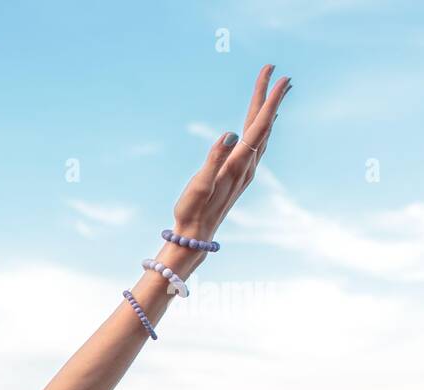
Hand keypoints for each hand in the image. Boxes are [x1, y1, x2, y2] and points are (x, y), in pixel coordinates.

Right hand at [171, 64, 290, 239]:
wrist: (196, 235)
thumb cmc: (192, 210)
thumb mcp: (199, 184)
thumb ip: (214, 158)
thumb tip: (230, 133)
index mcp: (238, 163)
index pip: (258, 125)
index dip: (269, 100)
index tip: (279, 77)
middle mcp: (248, 165)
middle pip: (263, 124)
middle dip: (270, 96)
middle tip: (275, 71)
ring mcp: (246, 170)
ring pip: (263, 133)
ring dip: (269, 109)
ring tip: (277, 90)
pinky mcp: (240, 174)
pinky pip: (257, 143)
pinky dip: (263, 127)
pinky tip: (264, 124)